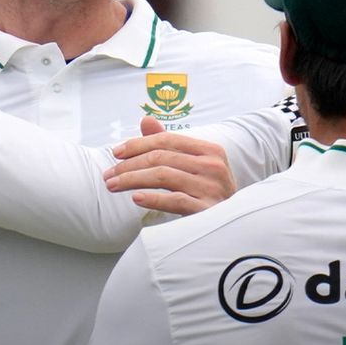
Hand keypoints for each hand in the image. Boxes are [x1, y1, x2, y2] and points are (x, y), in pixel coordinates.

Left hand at [105, 116, 236, 215]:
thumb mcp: (193, 164)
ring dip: (132, 180)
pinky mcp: (207, 209)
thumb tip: (146, 120)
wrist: (236, 224)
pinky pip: (174, 200)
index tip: (115, 153)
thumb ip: (169, 143)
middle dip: (129, 165)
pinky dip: (153, 198)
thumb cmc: (209, 191)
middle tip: (108, 174)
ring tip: (113, 186)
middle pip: (161, 158)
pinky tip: (135, 198)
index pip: (167, 140)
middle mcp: (213, 166)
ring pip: (163, 176)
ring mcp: (211, 187)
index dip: (138, 144)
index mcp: (210, 150)